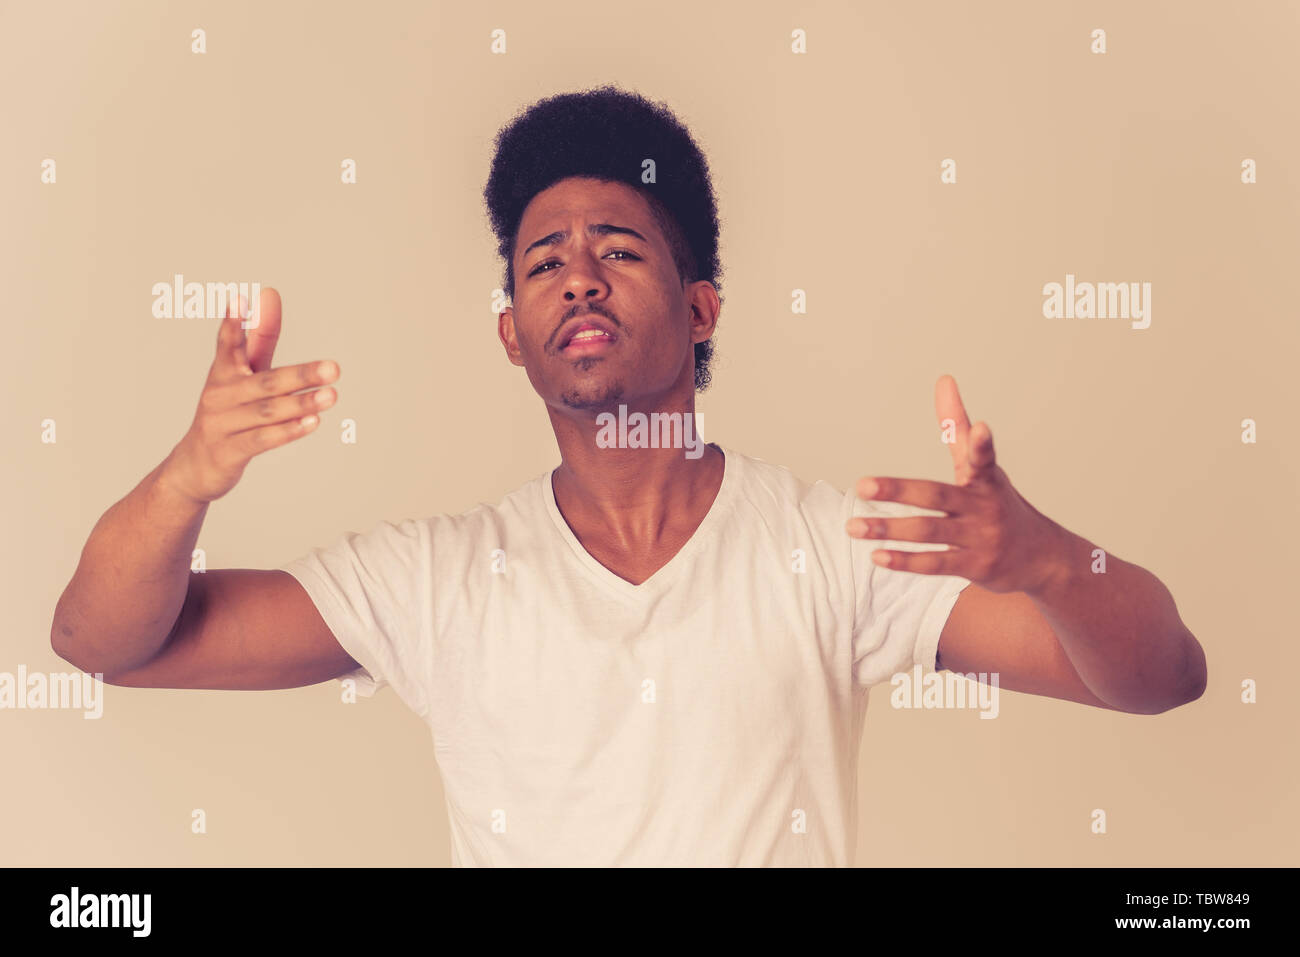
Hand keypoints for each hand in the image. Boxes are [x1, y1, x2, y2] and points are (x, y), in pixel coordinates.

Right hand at [160, 288, 339, 504]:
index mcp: (223, 372)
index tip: (240, 300)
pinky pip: (262, 439)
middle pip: (264, 382)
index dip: (233, 324)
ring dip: (301, 404)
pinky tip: (312, 422)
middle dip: (300, 375)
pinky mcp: (228, 451)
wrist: (195, 465)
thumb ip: (261, 335)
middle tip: (333, 368)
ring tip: (331, 396)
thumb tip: (270, 293)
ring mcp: (221, 424)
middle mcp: (219, 395)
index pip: (228, 345)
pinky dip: (288, 431)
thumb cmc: (228, 410)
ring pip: (266, 412)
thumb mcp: (243, 371)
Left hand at [845, 374, 1064, 594]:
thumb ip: (957, 428)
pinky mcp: (975, 566)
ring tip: (854, 527)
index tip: (981, 427)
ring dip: (889, 530)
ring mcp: (981, 538)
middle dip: (898, 490)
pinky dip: (905, 560)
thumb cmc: (1001, 504)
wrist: (1044, 558)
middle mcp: (984, 506)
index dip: (981, 443)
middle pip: (936, 496)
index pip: (983, 457)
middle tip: (862, 485)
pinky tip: (876, 556)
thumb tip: (944, 380)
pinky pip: (935, 564)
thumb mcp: (983, 468)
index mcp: (986, 479)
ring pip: (929, 532)